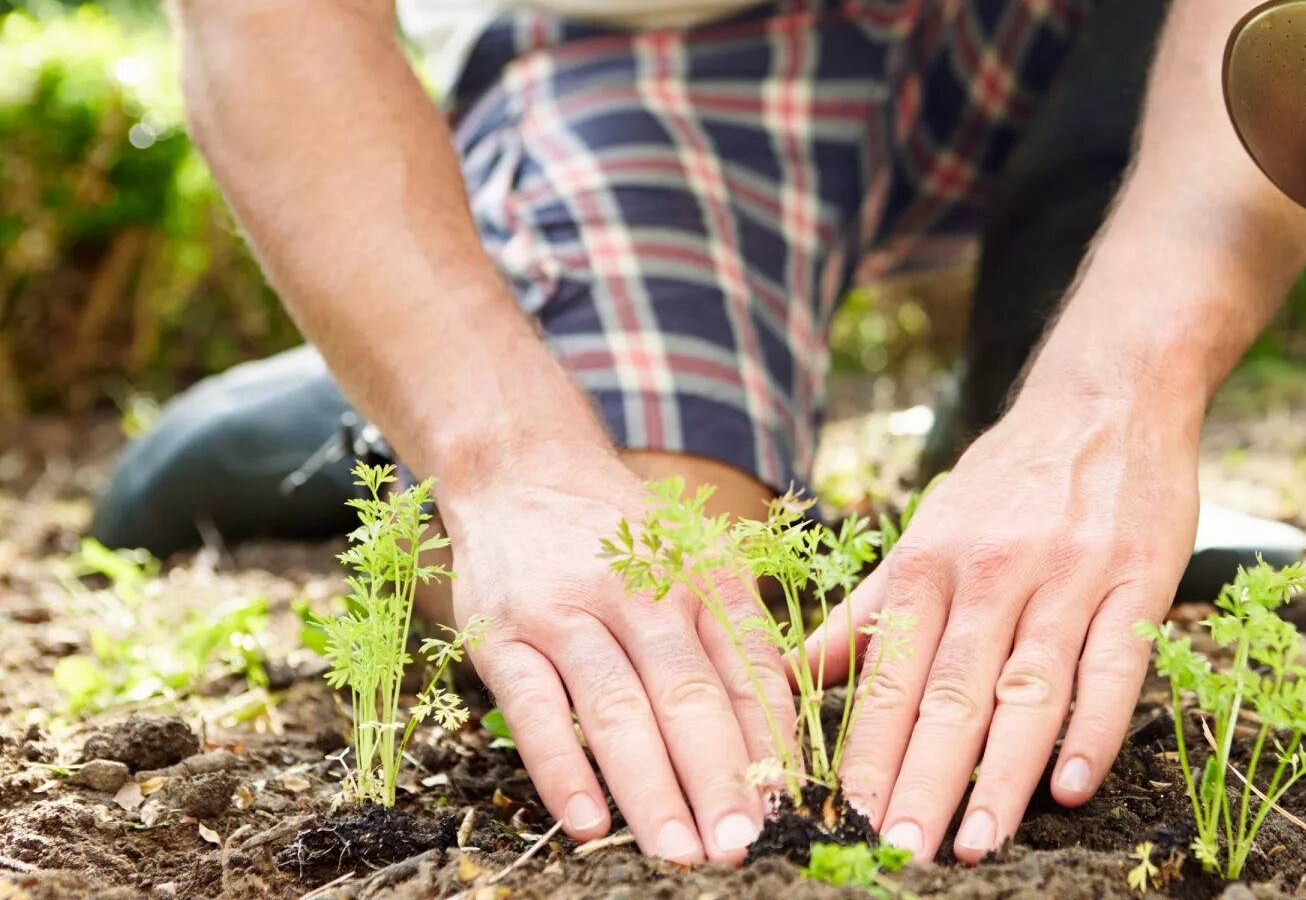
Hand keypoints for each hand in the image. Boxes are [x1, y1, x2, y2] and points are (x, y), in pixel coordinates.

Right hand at [438, 444, 792, 864]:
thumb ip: (733, 638)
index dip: (770, 743)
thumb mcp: (694, 560)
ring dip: (651, 788)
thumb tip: (780, 742)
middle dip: (719, 778)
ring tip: (679, 851)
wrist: (520, 468)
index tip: (788, 808)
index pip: (748, 668)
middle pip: (688, 695)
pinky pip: (534, 709)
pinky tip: (588, 823)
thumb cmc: (623, 535)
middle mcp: (640, 592)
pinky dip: (562, 769)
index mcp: (702, 576)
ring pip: (617, 708)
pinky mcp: (502, 635)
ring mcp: (567, 613)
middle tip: (741, 844)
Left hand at [809, 396, 1200, 861]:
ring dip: (1002, 773)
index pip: (891, 676)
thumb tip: (791, 674)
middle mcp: (992, 572)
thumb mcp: (927, 532)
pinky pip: (1115, 665)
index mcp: (931, 564)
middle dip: (922, 780)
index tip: (844, 822)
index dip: (869, 753)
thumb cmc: (1009, 479)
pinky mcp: (1137, 581)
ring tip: (976, 843)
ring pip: (1028, 688)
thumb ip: (868, 611)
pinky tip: (1073, 785)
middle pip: (951, 692)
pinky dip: (1094, 727)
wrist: (1107, 398)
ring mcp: (1067, 578)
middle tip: (899, 853)